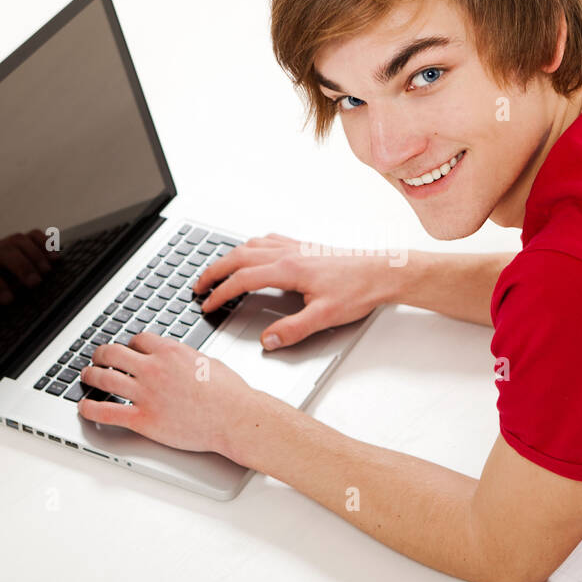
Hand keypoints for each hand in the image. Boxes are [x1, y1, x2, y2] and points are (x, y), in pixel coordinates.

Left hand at [77, 333, 263, 460]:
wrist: (235, 417)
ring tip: (87, 377)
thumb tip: (179, 361)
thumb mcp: (206, 362)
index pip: (137, 340)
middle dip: (101, 355)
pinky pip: (107, 412)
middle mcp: (153, 369)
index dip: (129, 345)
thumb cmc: (229, 393)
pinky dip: (90, 410)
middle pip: (113, 354)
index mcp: (169, 352)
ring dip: (90, 376)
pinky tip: (84, 408)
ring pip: (104, 379)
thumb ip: (185, 359)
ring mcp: (145, 394)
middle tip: (97, 358)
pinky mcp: (143, 419)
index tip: (127, 350)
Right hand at [193, 232, 391, 347]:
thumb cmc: (359, 290)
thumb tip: (268, 340)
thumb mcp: (325, 317)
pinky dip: (251, 247)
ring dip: (229, 257)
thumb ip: (293, 330)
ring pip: (251, 246)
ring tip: (218, 270)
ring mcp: (296, 247)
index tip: (208, 304)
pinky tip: (253, 252)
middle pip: (238, 257)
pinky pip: (268, 240)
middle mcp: (288, 253)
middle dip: (214, 271)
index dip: (220, 293)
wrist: (382, 271)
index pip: (242, 279)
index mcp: (287, 269)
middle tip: (199, 285)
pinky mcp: (305, 247)